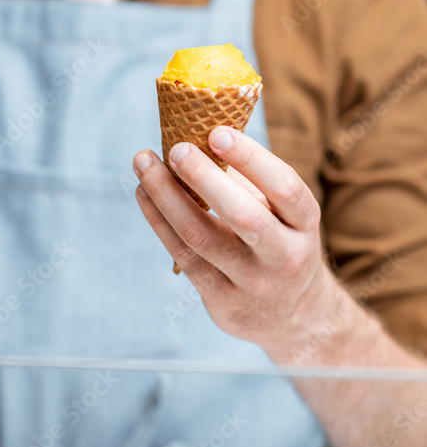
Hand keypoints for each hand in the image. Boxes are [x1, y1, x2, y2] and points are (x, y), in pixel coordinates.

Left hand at [133, 126, 337, 357]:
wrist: (294, 317)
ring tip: (144, 162)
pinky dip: (158, 219)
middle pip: (243, 216)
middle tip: (176, 148)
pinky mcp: (221, 299)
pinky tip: (144, 193)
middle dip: (204, 177)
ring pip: (201, 237)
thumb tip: (201, 129)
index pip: (284, 187)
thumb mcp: (283, 213)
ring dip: (166, 195)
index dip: (251, 158)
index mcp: (304, 224)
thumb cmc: (279, 241)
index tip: (216, 131)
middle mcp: (285, 257)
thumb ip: (251, 178)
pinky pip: (183, 255)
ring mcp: (252, 283)